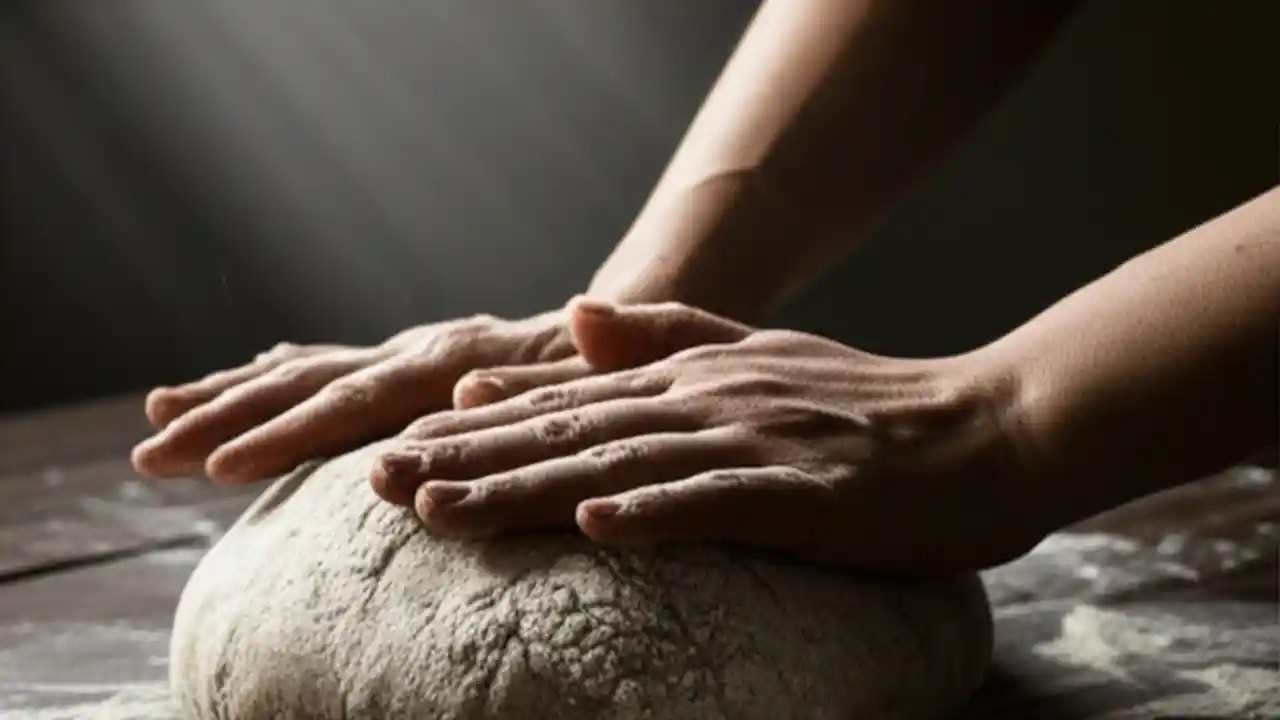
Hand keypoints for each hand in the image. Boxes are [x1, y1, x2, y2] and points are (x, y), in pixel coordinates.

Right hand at [130, 311, 588, 482]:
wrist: (623, 328)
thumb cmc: (621, 364)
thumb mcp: (605, 367)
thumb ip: (560, 370)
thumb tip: (480, 379)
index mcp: (461, 356)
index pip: (358, 400)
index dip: (290, 435)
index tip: (223, 466)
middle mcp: (422, 350)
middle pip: (310, 385)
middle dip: (227, 419)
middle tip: (150, 453)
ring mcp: (408, 354)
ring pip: (304, 373)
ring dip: (228, 398)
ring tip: (155, 420)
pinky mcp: (406, 365)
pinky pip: (328, 370)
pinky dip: (274, 378)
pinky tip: (234, 383)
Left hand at [372, 301, 1041, 572]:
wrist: (989, 428)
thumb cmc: (871, 407)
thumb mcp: (761, 355)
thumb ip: (668, 333)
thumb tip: (574, 316)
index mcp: (693, 375)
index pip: (565, 400)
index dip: (476, 425)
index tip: (397, 445)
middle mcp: (707, 400)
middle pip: (566, 432)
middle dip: (466, 460)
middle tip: (375, 484)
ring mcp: (753, 443)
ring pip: (616, 465)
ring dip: (524, 488)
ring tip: (440, 511)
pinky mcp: (803, 492)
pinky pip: (716, 503)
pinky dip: (653, 512)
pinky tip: (594, 524)